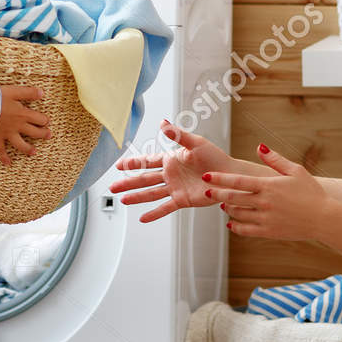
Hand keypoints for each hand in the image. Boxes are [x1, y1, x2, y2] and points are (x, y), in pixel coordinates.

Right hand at [0, 85, 50, 165]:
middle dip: (42, 134)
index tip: (46, 121)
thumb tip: (42, 93)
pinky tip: (8, 163)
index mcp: (23, 114)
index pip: (39, 119)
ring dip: (28, 149)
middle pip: (34, 133)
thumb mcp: (13, 91)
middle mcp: (17, 126)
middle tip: (48, 135)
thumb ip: (28, 92)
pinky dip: (4, 157)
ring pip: (20, 144)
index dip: (44, 120)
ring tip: (34, 152)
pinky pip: (1, 150)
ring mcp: (7, 134)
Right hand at [108, 119, 233, 223]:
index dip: (133, 163)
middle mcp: (170, 175)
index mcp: (171, 160)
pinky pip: (166, 207)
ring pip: (151, 193)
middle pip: (145, 179)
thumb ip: (178, 135)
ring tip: (123, 200)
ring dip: (137, 197)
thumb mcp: (196, 143)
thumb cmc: (215, 157)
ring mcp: (175, 188)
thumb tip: (162, 123)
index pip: (147, 161)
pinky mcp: (183, 200)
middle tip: (112, 187)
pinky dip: (155, 213)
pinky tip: (143, 218)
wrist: (229, 176)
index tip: (119, 165)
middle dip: (128, 183)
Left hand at [204, 144, 329, 241]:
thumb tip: (259, 147)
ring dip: (228, 208)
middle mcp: (264, 202)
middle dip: (217, 193)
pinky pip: (246, 230)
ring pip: (238, 213)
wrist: (324, 218)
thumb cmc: (312, 192)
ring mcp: (265, 218)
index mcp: (269, 186)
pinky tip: (231, 223)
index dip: (219, 179)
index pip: (237, 181)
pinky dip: (235, 226)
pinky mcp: (268, 232)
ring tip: (223, 204)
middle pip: (233, 197)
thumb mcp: (295, 171)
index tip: (207, 177)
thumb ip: (275, 159)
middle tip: (207, 191)